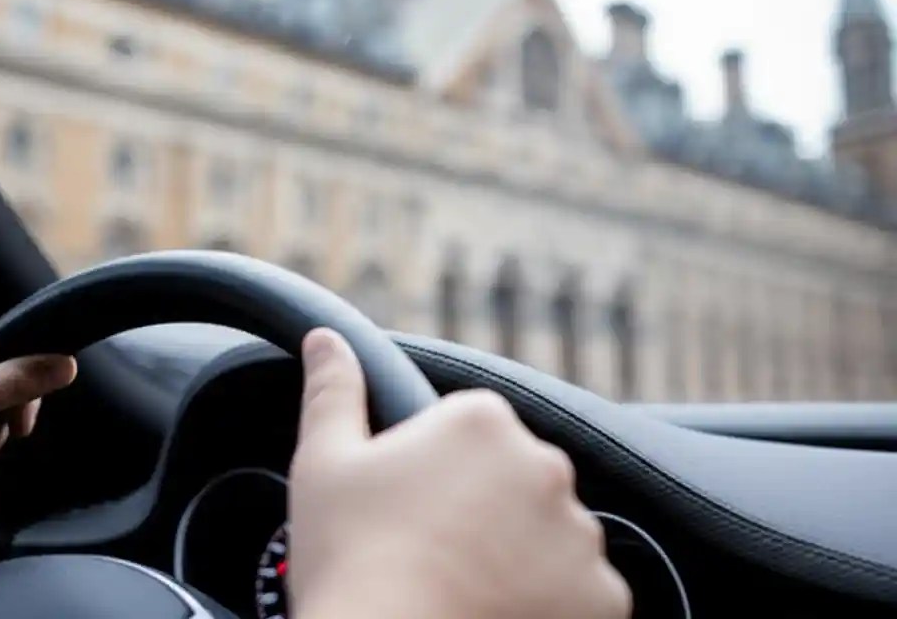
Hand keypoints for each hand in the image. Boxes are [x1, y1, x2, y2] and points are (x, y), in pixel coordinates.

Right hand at [288, 328, 630, 618]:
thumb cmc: (348, 558)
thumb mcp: (323, 464)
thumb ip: (333, 391)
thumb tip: (325, 338)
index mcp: (482, 421)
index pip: (470, 433)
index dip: (434, 473)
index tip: (407, 510)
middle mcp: (545, 466)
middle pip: (515, 481)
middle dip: (483, 511)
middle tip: (430, 554)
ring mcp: (580, 535)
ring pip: (549, 538)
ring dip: (520, 557)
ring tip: (462, 591)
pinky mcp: (604, 598)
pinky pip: (581, 594)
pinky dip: (551, 606)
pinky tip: (497, 614)